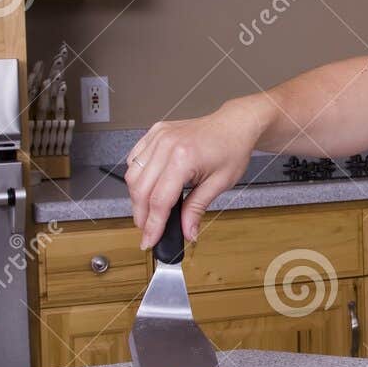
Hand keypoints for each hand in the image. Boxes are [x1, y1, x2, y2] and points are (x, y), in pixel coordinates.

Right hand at [124, 103, 261, 248]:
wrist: (234, 125)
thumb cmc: (232, 149)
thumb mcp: (219, 184)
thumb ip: (197, 209)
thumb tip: (187, 232)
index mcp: (184, 158)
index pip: (159, 200)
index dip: (152, 225)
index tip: (149, 241)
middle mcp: (166, 145)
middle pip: (141, 190)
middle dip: (142, 216)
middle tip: (148, 231)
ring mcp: (158, 137)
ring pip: (133, 175)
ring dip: (137, 198)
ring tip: (148, 212)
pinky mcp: (155, 133)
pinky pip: (134, 159)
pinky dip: (137, 177)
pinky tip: (147, 187)